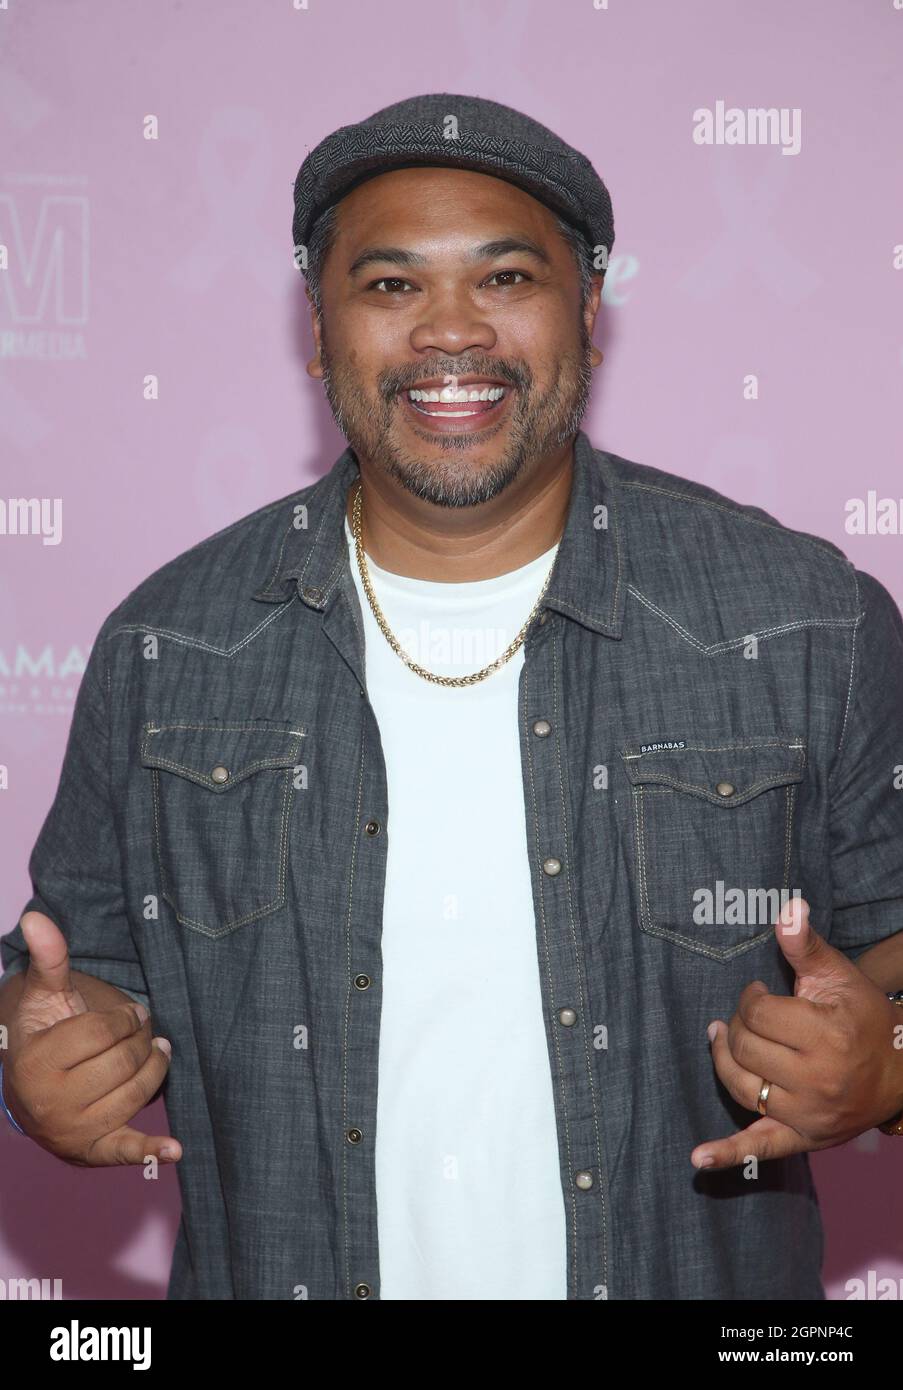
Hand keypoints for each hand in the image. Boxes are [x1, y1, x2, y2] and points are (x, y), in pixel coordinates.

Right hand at [4, 911, 180, 1165]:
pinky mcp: (93, 1151)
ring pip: (137, 1092)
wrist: (32, 1091)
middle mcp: (51, 1102)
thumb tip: (36, 916)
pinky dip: (150, 1151)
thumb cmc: (45, 1034)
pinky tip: (175, 1149)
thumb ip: (50, 959)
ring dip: (154, 1067)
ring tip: (153, 1051)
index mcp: (36, 1061)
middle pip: (124, 1061)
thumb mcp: (44, 996)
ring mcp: (72, 1130)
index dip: (124, 1017)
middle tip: (141, 1030)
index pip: (103, 1031)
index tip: (128, 1013)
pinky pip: (125, 1151)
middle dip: (140, 1039)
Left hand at [690, 896, 902, 1169]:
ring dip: (723, 1061)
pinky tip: (698, 1159)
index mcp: (826, 1034)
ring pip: (740, 1086)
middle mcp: (816, 1079)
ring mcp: (809, 1114)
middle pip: (745, 1048)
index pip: (758, 1013)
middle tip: (750, 1017)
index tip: (760, 993)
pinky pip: (761, 1149)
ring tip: (721, 1040)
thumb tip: (786, 909)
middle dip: (738, 1026)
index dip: (750, 998)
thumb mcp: (840, 977)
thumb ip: (806, 946)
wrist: (900, 1072)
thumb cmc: (865, 1018)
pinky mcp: (804, 1138)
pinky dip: (726, 1155)